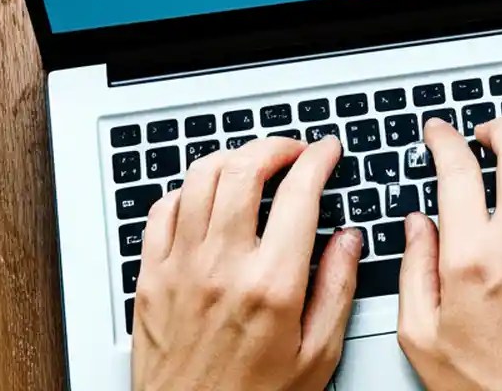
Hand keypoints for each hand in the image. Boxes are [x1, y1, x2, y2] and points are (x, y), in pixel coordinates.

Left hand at [131, 136, 361, 390]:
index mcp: (273, 284)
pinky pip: (161, 210)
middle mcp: (223, 267)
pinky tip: (207, 198)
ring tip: (253, 165)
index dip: (318, 159)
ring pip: (199, 178)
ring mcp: (181, 268)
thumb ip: (338, 288)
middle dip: (275, 146)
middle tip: (293, 152)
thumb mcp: (319, 354)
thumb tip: (350, 239)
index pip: (300, 193)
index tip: (327, 151)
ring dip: (231, 158)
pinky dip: (187, 190)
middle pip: (243, 169)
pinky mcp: (151, 277)